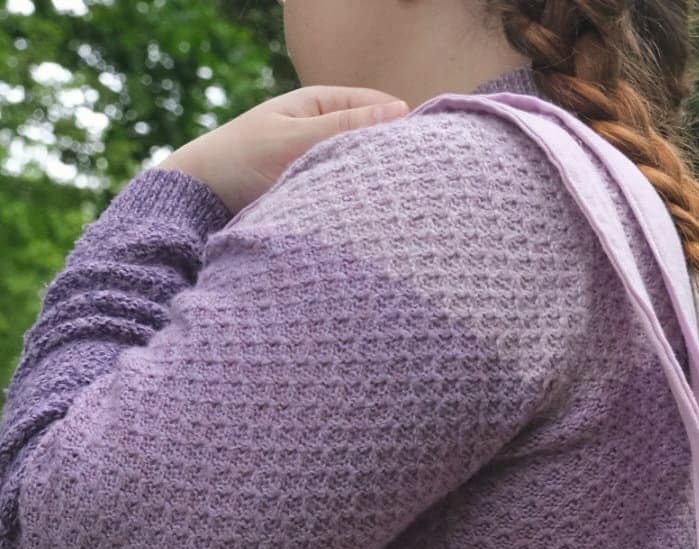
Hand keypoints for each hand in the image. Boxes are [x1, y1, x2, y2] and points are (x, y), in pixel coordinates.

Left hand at [158, 84, 409, 214]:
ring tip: (397, 202)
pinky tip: (370, 217)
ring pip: (359, 169)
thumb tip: (400, 110)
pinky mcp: (312, 193)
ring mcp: (319, 162)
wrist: (199, 198)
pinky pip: (343, 193)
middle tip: (416, 181)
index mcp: (320, 103)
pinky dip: (355, 201)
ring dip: (373, 183)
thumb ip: (345, 126)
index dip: (402, 125)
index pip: (378, 105)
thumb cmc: (241, 160)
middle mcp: (323, 130)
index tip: (423, 149)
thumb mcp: (295, 139)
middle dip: (390, 156)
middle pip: (372, 139)